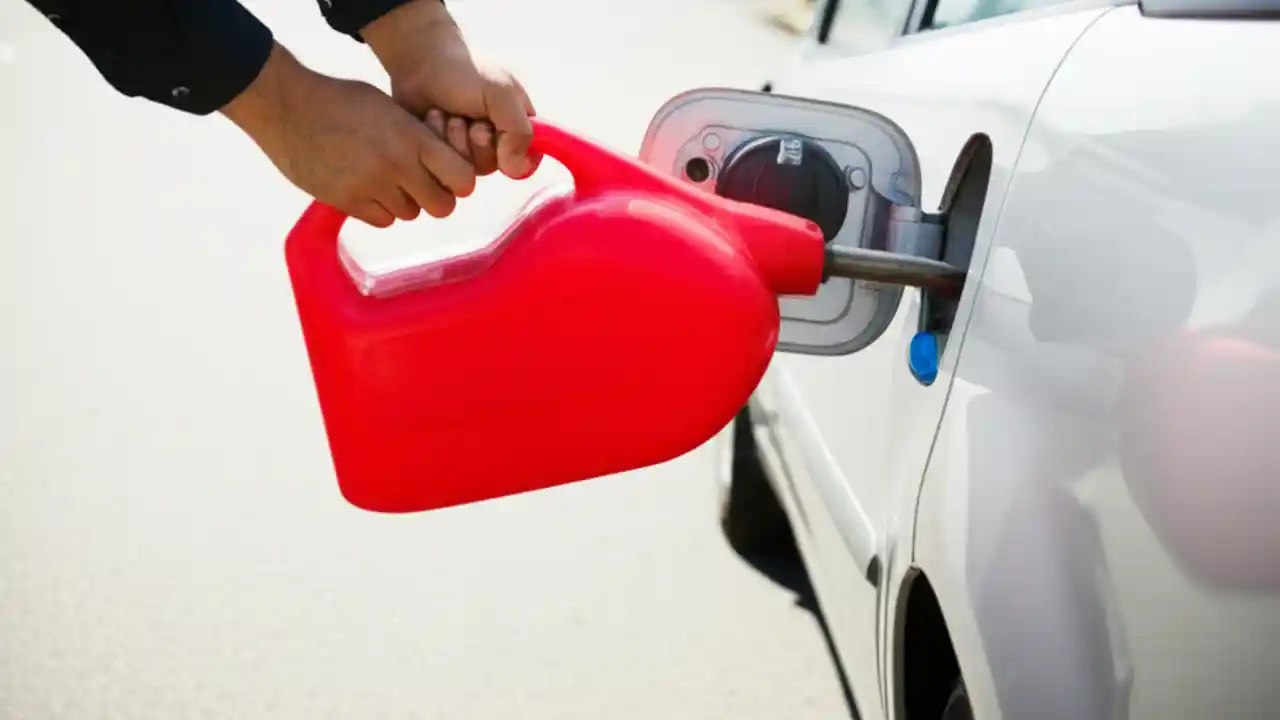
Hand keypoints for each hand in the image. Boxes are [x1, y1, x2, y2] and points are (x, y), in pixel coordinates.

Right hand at [221, 43, 475, 226]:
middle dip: (434, 197)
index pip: (462, 178)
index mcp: (412, 137)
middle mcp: (397, 165)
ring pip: (409, 213)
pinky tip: (366, 188)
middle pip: (441, 206)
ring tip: (383, 179)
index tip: (449, 176)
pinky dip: (378, 209)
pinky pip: (381, 220)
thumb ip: (418, 138)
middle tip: (419, 183)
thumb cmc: (341, 101)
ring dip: (402, 201)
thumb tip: (442, 165)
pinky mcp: (347, 201)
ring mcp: (371, 186)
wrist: (287, 106)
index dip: (459, 181)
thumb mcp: (390, 108)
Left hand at [360, 0, 539, 179]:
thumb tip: (516, 169)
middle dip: (473, 141)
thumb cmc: (463, 71)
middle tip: (463, 115)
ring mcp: (467, 148)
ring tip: (445, 113)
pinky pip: (442, 164)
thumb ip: (519, 131)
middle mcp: (496, 141)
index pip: (526, 161)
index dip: (509, 153)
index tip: (491, 129)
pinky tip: (432, 118)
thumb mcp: (500, 94)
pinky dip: (436, 140)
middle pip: (491, 166)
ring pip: (466, 167)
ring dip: (453, 138)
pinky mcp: (443, 151)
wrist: (419, 59)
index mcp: (517, 125)